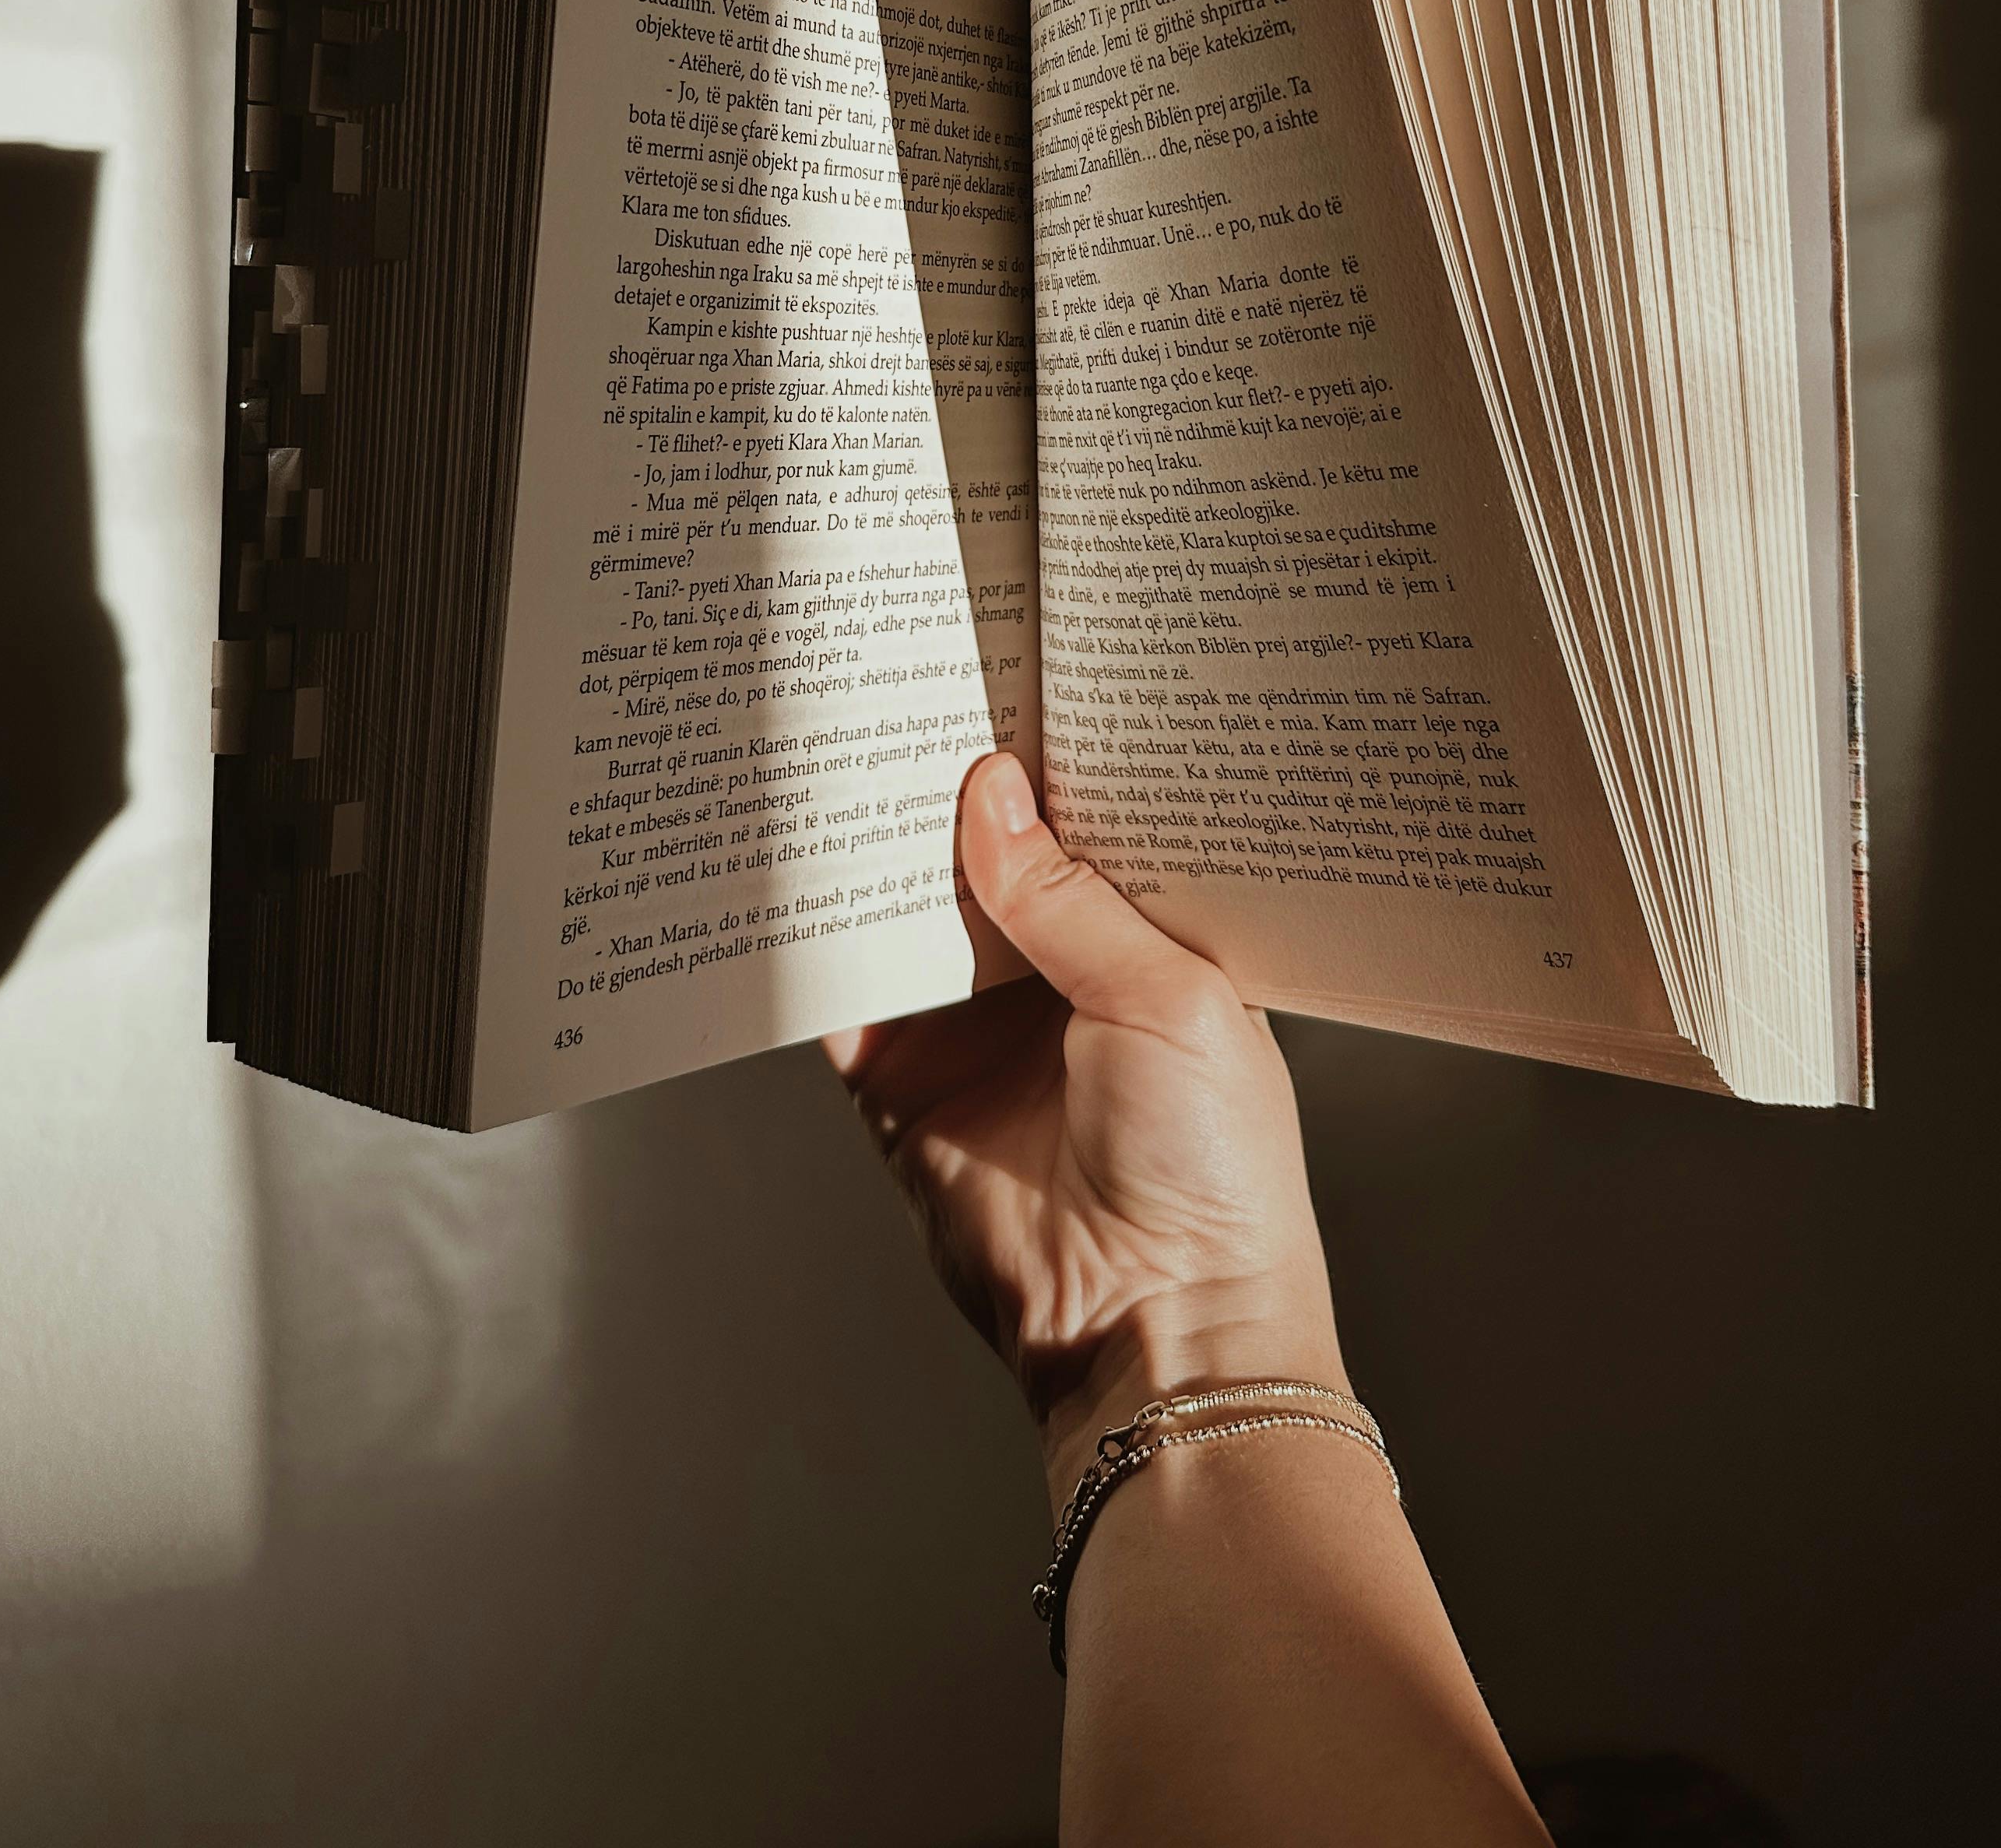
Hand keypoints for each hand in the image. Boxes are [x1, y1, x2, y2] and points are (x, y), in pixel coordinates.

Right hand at [825, 749, 1345, 1508]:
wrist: (1154, 1330)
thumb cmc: (1214, 1169)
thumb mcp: (1164, 996)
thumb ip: (1064, 895)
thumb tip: (988, 789)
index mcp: (1144, 940)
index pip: (1078, 827)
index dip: (1040, 758)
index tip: (991, 671)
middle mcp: (1055, 977)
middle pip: (978, 860)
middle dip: (938, 794)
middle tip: (892, 694)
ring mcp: (973, 1033)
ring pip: (905, 918)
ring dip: (869, 858)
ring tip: (825, 761)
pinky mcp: (901, 1090)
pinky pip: (844, 1004)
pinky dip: (812, 952)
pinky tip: (786, 885)